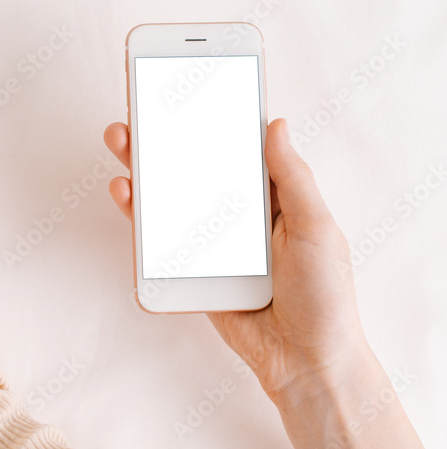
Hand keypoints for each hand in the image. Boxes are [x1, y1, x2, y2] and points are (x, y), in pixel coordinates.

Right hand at [103, 118, 369, 405]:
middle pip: (195, 166)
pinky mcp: (191, 270)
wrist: (304, 362)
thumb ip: (292, 178)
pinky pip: (159, 239)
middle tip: (142, 111)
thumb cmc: (325, 297)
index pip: (239, 147)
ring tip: (124, 144)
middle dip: (166, 137)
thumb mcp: (318, 228)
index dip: (216, 117)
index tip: (192, 85)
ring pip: (171, 198)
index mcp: (274, 198)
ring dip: (144, 169)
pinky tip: (128, 194)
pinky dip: (139, 216)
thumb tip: (276, 125)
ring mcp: (212, 242)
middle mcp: (239, 215)